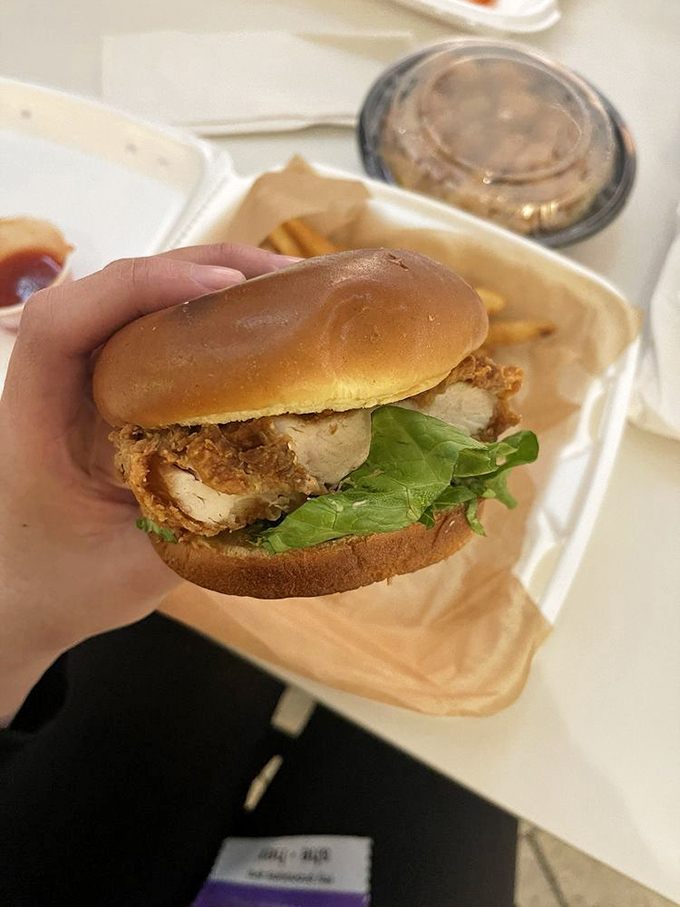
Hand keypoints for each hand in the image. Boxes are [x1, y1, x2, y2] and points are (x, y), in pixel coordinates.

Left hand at [0, 244, 297, 719]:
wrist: (21, 594)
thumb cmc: (58, 586)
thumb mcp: (130, 571)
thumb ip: (199, 530)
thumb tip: (289, 489)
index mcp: (35, 420)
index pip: (62, 324)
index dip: (137, 289)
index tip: (223, 288)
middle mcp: (56, 384)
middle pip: (111, 291)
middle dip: (197, 268)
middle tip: (286, 278)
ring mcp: (86, 381)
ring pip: (136, 303)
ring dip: (206, 281)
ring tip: (282, 288)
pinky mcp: (114, 390)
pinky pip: (155, 333)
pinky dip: (205, 316)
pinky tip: (255, 322)